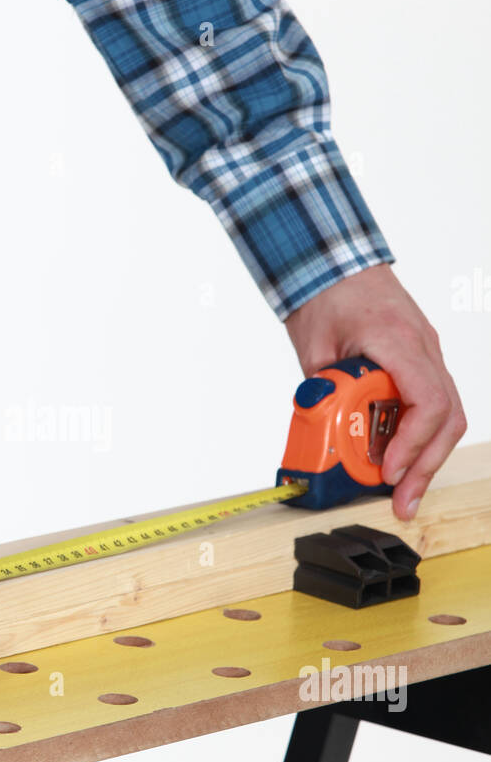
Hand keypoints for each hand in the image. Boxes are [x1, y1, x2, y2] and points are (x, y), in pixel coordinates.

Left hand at [284, 265, 466, 519]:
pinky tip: (403, 459)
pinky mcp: (420, 360)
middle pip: (448, 416)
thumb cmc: (323, 295)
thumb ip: (324, 393)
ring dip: (428, 456)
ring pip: (448, 414)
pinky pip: (434, 404)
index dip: (412, 443)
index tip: (388, 470)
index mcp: (398, 340)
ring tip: (404, 491)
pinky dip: (422, 436)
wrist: (332, 261)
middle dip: (426, 465)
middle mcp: (423, 347)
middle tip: (403, 501)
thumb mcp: (313, 349)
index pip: (427, 401)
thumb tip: (325, 438)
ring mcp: (427, 352)